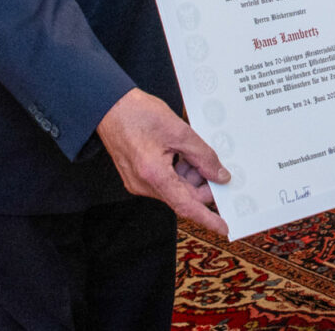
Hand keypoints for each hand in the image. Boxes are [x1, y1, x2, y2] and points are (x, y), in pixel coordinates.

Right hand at [97, 88, 230, 235]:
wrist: (110, 106)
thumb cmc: (140, 114)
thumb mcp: (180, 131)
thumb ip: (203, 156)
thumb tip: (220, 176)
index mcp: (154, 175)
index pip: (186, 206)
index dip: (207, 218)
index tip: (224, 228)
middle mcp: (143, 185)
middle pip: (183, 196)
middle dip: (202, 185)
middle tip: (218, 167)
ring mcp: (138, 182)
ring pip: (175, 188)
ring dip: (190, 175)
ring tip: (194, 150)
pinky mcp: (137, 176)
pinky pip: (165, 181)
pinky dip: (178, 171)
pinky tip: (182, 152)